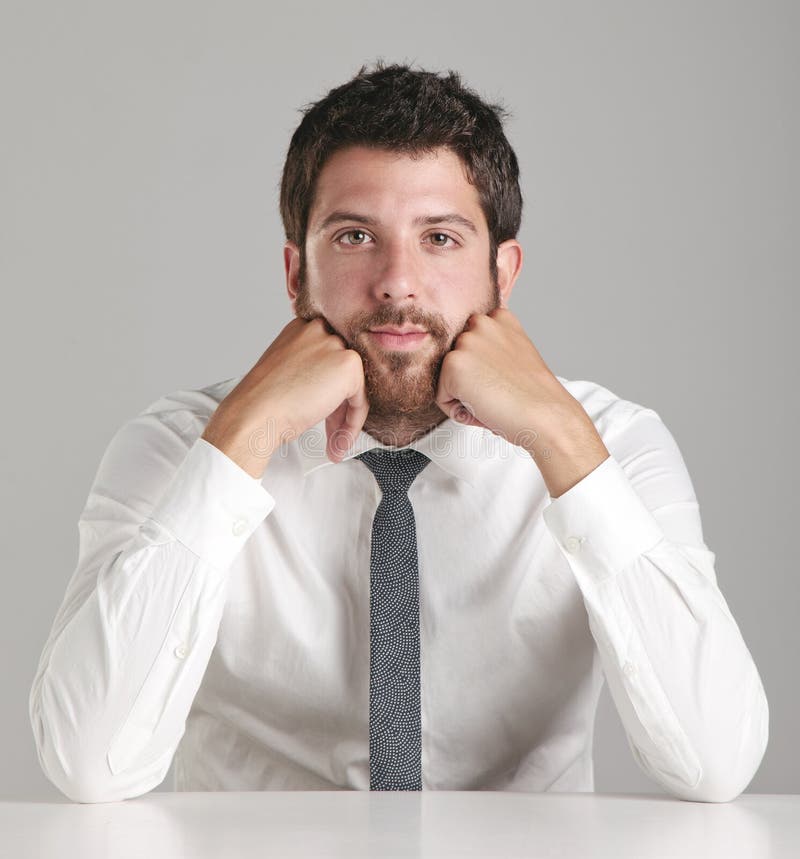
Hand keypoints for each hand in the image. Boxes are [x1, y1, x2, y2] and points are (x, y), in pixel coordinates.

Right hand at [202, 317, 368, 476]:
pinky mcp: (348, 364)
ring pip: (353, 387)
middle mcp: (318, 330)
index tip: (325, 412)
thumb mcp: (287, 373)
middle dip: (337, 405)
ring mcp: (334, 345)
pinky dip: (352, 424)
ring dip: (344, 418)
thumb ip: (311, 370)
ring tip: (333, 443)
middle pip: (341, 372)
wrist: (255, 414)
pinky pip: (360, 400)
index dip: (327, 388)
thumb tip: (334, 388)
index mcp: (300, 328)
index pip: (328, 357)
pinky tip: (338, 441)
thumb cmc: (262, 401)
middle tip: (330, 432)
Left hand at [435, 307, 608, 495]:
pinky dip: (459, 411)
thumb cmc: (535, 398)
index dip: (484, 372)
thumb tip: (472, 365)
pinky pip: (442, 398)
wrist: (547, 416)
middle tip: (499, 393)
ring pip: (446, 380)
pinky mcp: (454, 363)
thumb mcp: (516, 358)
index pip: (470, 347)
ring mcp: (466, 342)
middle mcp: (481, 323)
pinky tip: (486, 407)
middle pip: (456, 362)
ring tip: (493, 400)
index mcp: (500, 318)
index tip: (505, 380)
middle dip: (470, 382)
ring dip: (464, 397)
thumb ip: (493, 350)